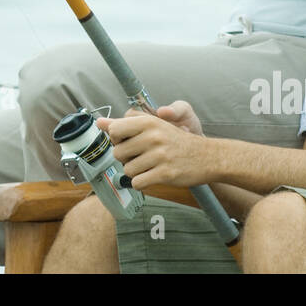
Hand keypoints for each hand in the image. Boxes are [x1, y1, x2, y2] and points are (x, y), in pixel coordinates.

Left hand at [97, 105, 215, 188]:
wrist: (206, 156)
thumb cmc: (175, 140)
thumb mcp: (152, 125)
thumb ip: (124, 123)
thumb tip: (99, 122)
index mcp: (149, 122)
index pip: (114, 131)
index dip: (117, 139)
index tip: (128, 141)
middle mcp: (154, 137)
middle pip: (118, 153)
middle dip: (126, 158)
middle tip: (142, 156)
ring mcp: (160, 156)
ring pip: (127, 170)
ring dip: (135, 172)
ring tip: (150, 166)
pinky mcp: (165, 174)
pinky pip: (137, 183)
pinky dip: (142, 183)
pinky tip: (153, 176)